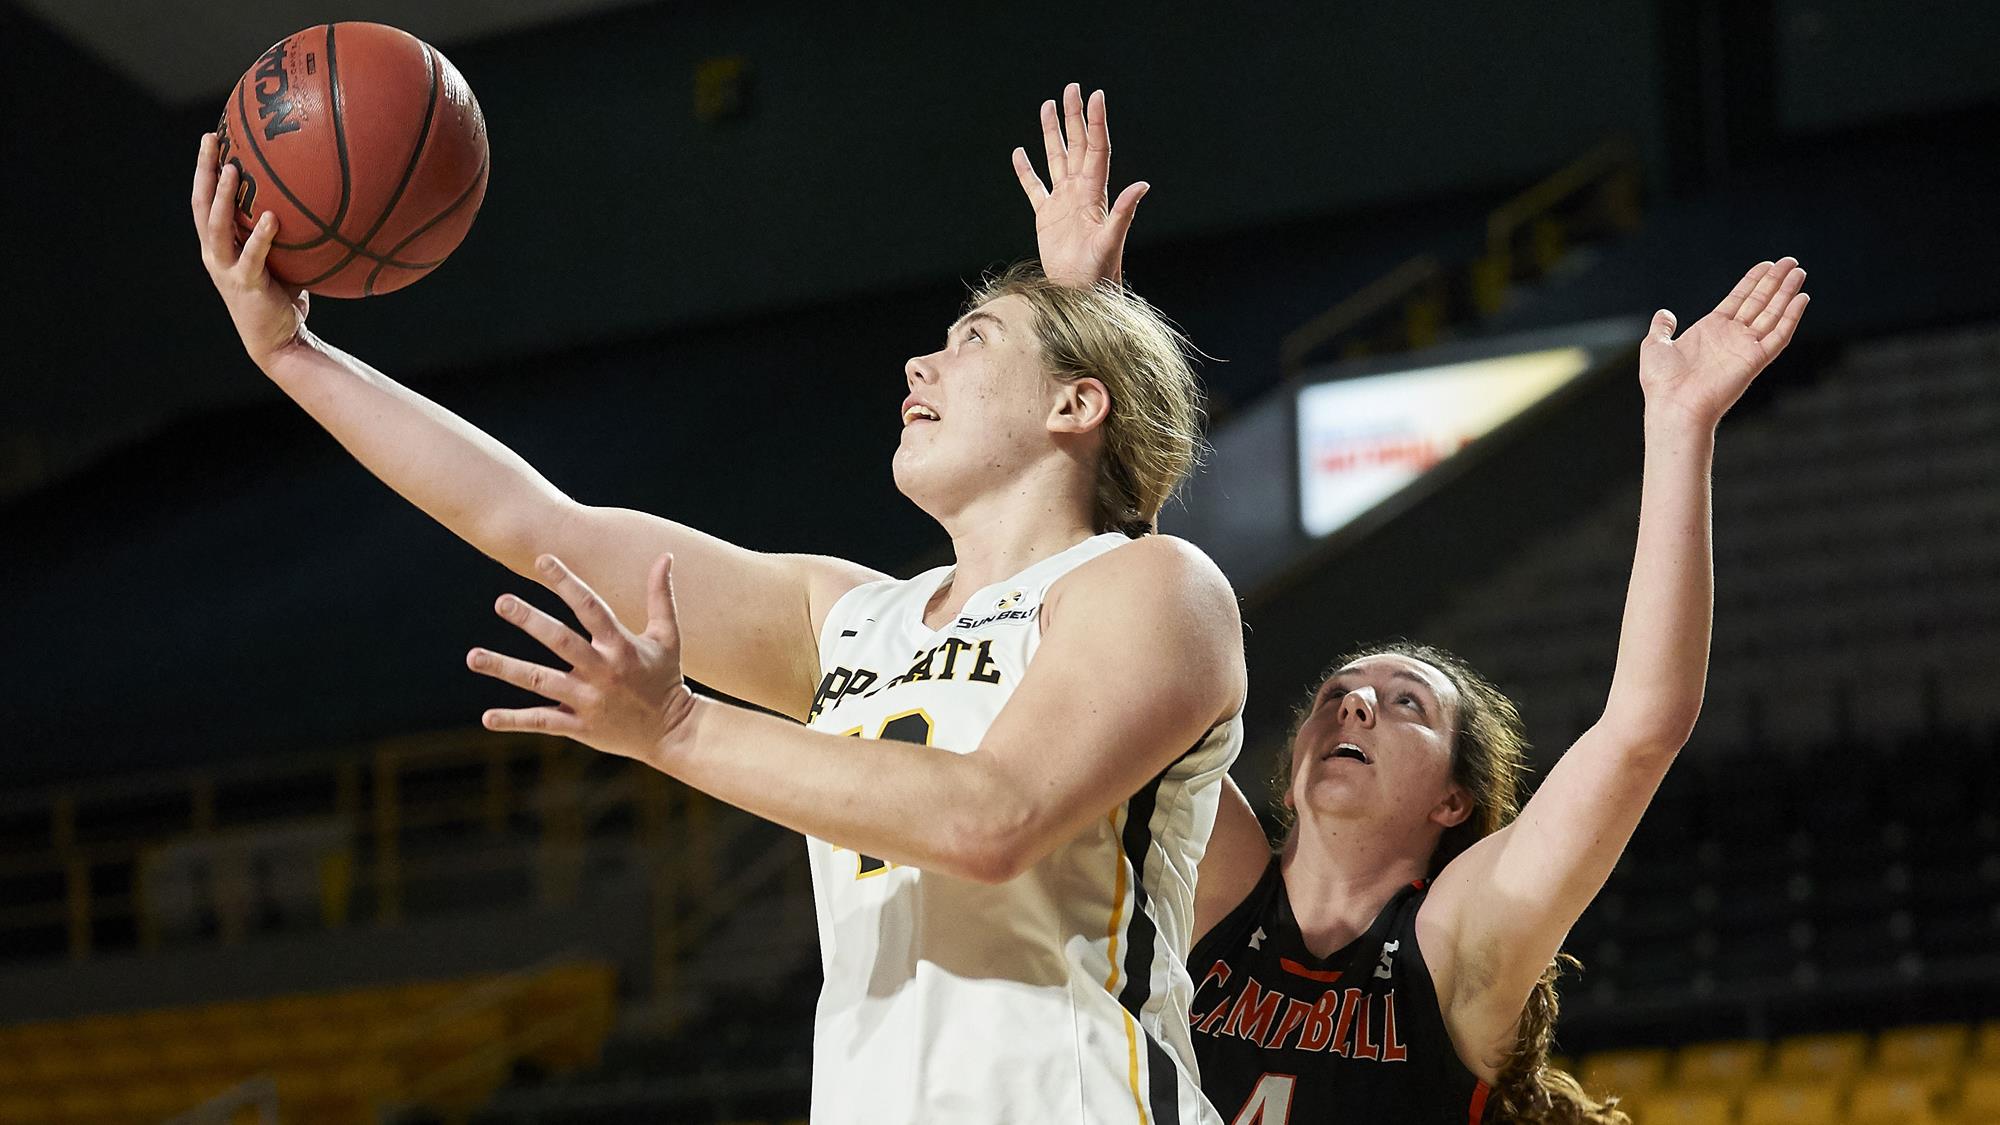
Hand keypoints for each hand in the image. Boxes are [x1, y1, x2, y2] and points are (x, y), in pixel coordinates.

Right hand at [192, 132, 309, 365]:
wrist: (279, 342)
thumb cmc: (283, 298)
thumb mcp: (282, 260)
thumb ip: (287, 234)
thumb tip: (315, 201)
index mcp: (220, 245)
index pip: (206, 200)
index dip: (206, 169)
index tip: (213, 137)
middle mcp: (216, 254)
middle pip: (202, 204)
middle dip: (205, 170)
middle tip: (211, 138)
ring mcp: (227, 269)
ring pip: (217, 226)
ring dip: (224, 197)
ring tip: (233, 169)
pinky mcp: (246, 285)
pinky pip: (253, 256)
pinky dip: (261, 237)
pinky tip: (272, 217)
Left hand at [468, 554, 696, 763]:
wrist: (672, 732)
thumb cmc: (666, 678)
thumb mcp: (667, 636)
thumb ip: (660, 596)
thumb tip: (666, 555)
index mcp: (621, 646)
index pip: (591, 608)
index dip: (567, 582)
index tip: (542, 559)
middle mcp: (602, 671)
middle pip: (561, 641)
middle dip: (531, 621)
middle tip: (502, 601)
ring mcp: (589, 700)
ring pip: (541, 681)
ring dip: (505, 668)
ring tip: (473, 656)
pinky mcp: (580, 726)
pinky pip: (543, 722)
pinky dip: (514, 721)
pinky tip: (487, 717)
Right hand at [1012, 83, 1148, 286]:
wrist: (1082, 293)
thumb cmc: (1100, 272)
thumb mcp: (1111, 241)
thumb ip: (1124, 212)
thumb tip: (1142, 185)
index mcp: (1095, 193)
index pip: (1096, 149)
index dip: (1096, 122)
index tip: (1096, 95)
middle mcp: (1080, 192)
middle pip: (1076, 145)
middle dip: (1074, 117)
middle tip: (1071, 88)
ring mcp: (1063, 202)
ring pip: (1056, 159)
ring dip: (1052, 134)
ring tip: (1048, 107)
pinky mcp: (1046, 217)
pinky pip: (1034, 187)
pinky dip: (1026, 171)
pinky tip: (1019, 154)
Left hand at [1639, 258, 1809, 428]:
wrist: (1674, 406)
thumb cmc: (1662, 383)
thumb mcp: (1655, 346)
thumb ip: (1661, 328)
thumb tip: (1664, 313)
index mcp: (1711, 330)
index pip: (1738, 299)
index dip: (1753, 281)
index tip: (1767, 265)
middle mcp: (1731, 336)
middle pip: (1759, 302)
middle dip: (1774, 281)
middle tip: (1790, 261)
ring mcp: (1745, 347)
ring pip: (1772, 313)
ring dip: (1786, 293)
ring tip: (1798, 272)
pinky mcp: (1755, 359)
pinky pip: (1779, 335)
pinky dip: (1791, 317)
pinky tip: (1801, 298)